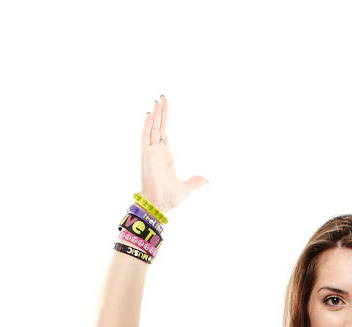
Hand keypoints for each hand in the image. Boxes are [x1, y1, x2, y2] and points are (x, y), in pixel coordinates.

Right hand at [139, 95, 207, 213]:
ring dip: (155, 115)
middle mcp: (157, 151)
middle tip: (162, 97)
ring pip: (152, 128)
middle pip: (159, 127)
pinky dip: (147, 126)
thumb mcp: (186, 188)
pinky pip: (145, 137)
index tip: (165, 108)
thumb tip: (206, 179)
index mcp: (166, 156)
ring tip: (157, 100)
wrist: (158, 205)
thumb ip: (195, 181)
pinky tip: (150, 114)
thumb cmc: (169, 198)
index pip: (164, 133)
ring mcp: (151, 152)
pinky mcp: (146, 155)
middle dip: (161, 112)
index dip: (164, 120)